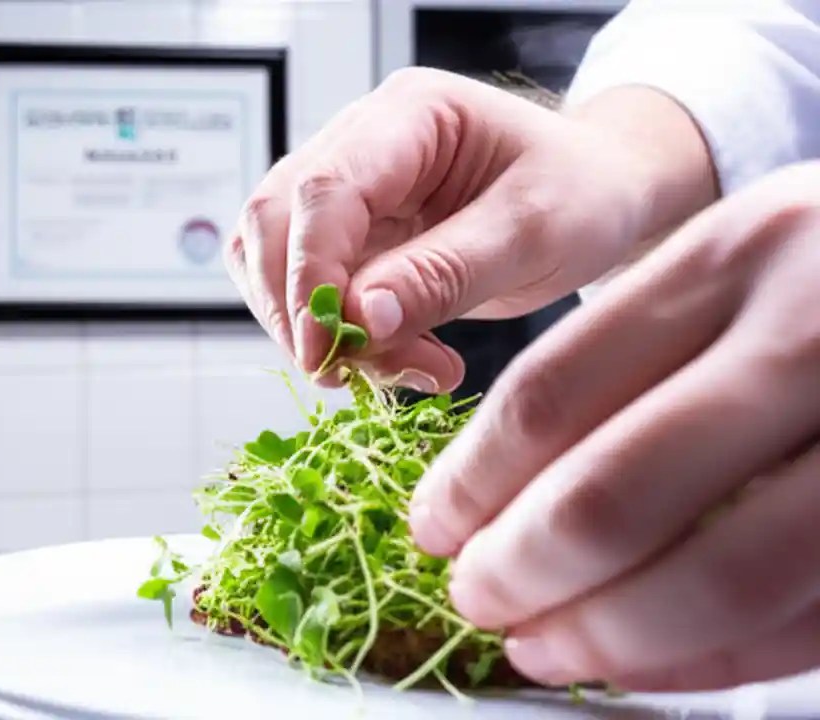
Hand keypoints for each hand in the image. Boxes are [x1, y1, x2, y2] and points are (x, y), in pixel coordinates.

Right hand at [224, 69, 714, 388]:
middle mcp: (359, 143)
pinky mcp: (347, 237)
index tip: (326, 349)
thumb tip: (359, 319)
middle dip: (297, 309)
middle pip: (273, 221)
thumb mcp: (533, 232)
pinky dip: (330, 334)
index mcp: (408, 116)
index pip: (322, 190)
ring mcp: (346, 191)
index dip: (309, 274)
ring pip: (270, 258)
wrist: (601, 197)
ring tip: (396, 367)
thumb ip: (445, 273)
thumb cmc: (582, 194)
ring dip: (307, 328)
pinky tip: (391, 357)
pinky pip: (301, 288)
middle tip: (351, 373)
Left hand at [409, 162, 819, 689]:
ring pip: (713, 577)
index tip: (431, 527)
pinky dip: (703, 659)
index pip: (552, 395)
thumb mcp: (738, 264)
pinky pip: (799, 620)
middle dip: (517, 571)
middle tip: (474, 597)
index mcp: (736, 254)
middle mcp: (812, 336)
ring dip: (603, 634)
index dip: (470, 483)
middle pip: (610, 498)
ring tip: (538, 645)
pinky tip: (637, 661)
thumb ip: (632, 351)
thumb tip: (488, 494)